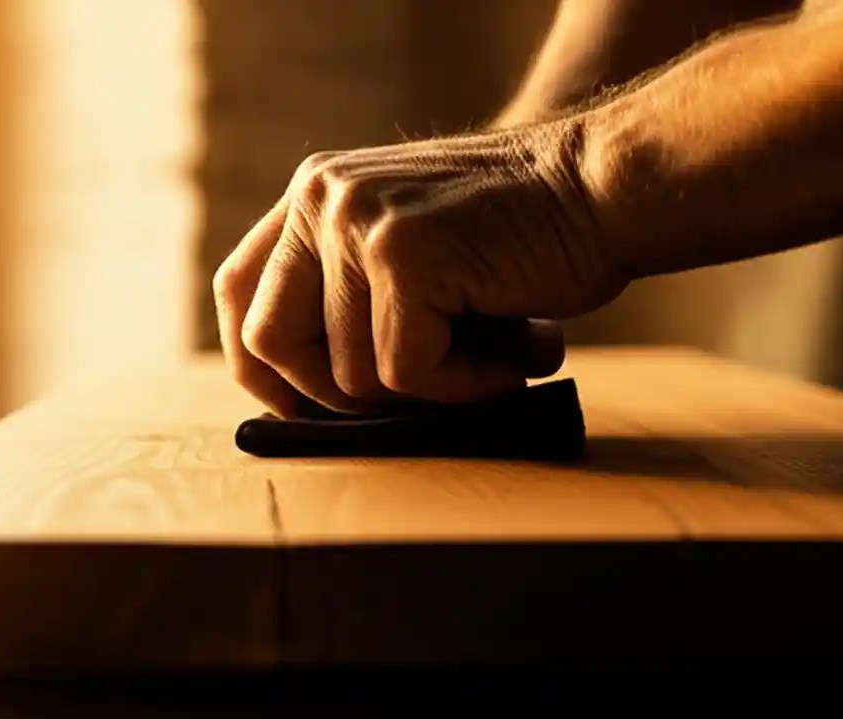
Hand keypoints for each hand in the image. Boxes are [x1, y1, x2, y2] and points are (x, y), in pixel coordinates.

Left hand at [213, 120, 629, 417]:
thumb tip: (301, 406)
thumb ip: (352, 299)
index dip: (262, 368)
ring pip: (346, 374)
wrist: (604, 187)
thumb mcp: (410, 251)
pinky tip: (510, 354)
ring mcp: (357, 220)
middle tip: (411, 395)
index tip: (304, 407)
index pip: (237, 292)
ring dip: (424, 392)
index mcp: (314, 195)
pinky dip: (462, 387)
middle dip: (334, 396)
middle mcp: (321, 197)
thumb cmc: (521, 239)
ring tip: (488, 357)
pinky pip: (404, 373)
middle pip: (268, 343)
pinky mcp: (403, 254)